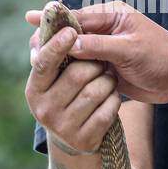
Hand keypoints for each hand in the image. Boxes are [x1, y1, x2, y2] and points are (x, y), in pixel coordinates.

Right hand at [24, 20, 120, 154]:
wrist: (131, 109)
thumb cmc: (94, 80)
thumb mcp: (87, 58)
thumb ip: (81, 43)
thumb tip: (56, 29)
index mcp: (37, 85)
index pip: (44, 62)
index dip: (56, 47)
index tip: (71, 34)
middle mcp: (44, 106)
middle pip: (75, 74)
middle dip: (96, 64)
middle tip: (104, 62)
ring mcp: (62, 125)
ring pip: (93, 92)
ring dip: (109, 82)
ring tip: (110, 80)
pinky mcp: (82, 139)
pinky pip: (105, 113)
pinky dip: (115, 101)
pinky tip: (113, 99)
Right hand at [25, 1, 167, 105]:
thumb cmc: (162, 59)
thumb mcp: (130, 50)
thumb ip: (99, 45)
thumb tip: (69, 44)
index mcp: (111, 15)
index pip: (76, 16)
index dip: (53, 20)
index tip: (30, 18)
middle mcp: (105, 29)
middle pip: (70, 33)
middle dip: (51, 40)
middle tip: (31, 49)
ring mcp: (105, 47)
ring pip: (74, 51)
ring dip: (60, 57)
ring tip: (36, 61)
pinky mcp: (106, 66)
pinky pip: (83, 66)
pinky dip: (71, 70)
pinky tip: (56, 77)